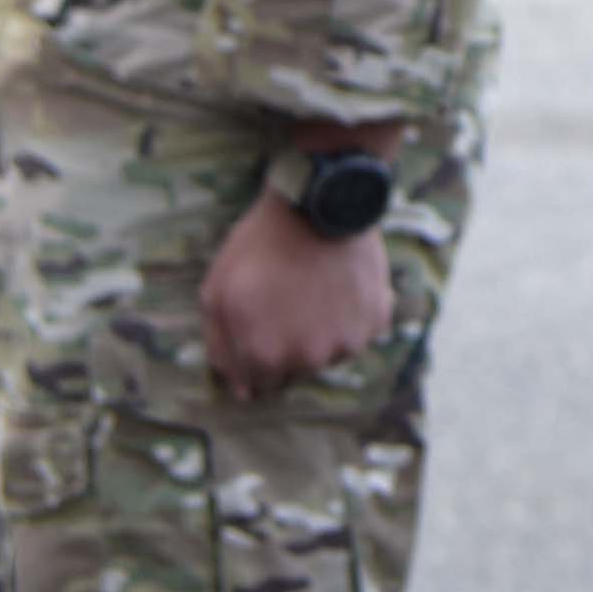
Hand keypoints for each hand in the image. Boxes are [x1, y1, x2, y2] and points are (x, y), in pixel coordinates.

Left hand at [201, 190, 394, 400]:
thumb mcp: (216, 292)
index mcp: (265, 356)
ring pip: (327, 353)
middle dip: (283, 347)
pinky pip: (357, 330)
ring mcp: (347, 341)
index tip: (255, 326)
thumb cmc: (261, 246)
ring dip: (318, 333)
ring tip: (309, 289)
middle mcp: (309, 359)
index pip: (255, 385)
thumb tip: (238, 389)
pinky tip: (335, 284)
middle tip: (282, 302)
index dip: (251, 355)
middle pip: (292, 373)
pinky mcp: (376, 320)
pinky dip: (348, 315)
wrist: (319, 202)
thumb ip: (221, 347)